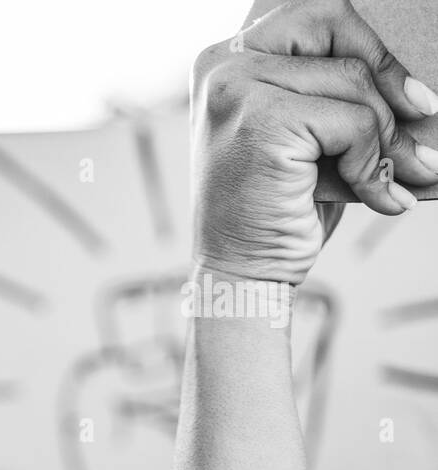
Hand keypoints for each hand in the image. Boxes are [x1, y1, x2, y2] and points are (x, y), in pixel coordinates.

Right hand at [192, 0, 437, 285]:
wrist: (240, 274)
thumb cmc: (277, 208)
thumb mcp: (308, 138)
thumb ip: (339, 95)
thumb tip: (416, 81)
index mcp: (225, 61)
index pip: (317, 17)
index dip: (371, 44)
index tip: (410, 91)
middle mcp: (222, 66)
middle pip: (336, 28)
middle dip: (387, 73)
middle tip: (423, 113)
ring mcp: (235, 91)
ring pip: (353, 81)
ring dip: (385, 137)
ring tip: (393, 179)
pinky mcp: (260, 122)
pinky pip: (353, 120)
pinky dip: (371, 161)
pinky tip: (373, 195)